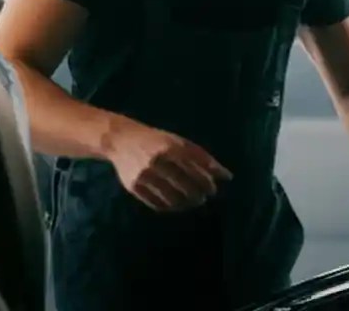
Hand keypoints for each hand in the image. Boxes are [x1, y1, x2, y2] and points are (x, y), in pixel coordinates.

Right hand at [105, 116, 232, 212]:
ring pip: (172, 198)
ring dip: (186, 204)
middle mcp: (158, 160)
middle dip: (199, 194)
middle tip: (204, 197)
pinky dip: (170, 207)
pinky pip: (156, 203)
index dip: (208, 180)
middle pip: (186, 184)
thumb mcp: (178, 141)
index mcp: (172, 146)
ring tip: (192, 202)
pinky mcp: (134, 186)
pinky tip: (176, 205)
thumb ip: (201, 157)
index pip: (196, 167)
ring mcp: (145, 174)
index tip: (214, 187)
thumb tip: (227, 176)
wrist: (121, 140)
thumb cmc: (156, 140)